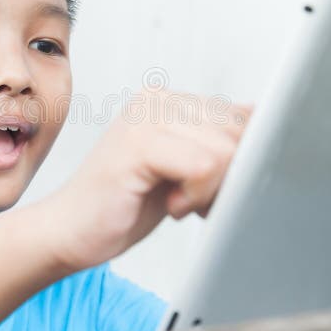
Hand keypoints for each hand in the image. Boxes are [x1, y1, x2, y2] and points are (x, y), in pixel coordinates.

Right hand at [45, 88, 253, 270]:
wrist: (70, 231)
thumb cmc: (124, 204)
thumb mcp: (183, 168)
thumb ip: (215, 140)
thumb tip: (261, 115)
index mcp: (168, 100)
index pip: (241, 117)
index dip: (238, 162)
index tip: (207, 188)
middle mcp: (156, 99)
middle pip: (238, 133)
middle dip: (227, 178)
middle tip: (191, 200)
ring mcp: (145, 117)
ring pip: (226, 150)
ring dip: (210, 191)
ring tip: (176, 200)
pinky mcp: (138, 143)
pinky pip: (205, 165)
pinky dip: (197, 196)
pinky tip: (170, 204)